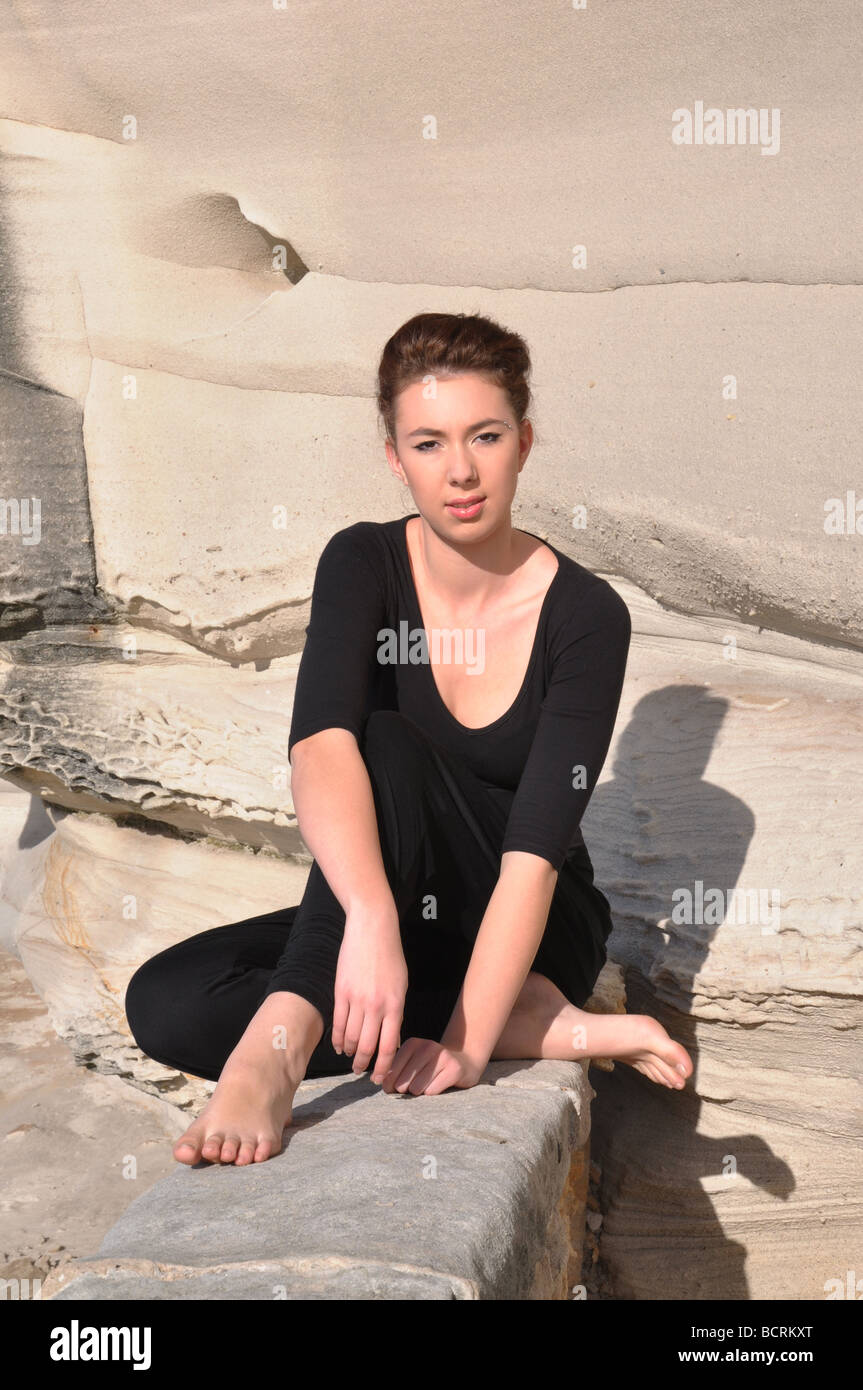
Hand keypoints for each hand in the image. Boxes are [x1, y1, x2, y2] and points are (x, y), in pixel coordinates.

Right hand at [332, 901, 407, 1080]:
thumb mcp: (401, 985)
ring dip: (349, 1052)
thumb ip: (395, 1012)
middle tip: (361, 1072)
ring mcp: (356, 999)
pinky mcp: (341, 991)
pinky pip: (338, 1022)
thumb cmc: (390, 956)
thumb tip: (391, 1037)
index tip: (380, 1077)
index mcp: (395, 1005)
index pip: (389, 1046)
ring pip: (350, 1036)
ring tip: (350, 1059)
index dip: (384, 1066)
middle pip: (367, 1046)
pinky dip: (337, 1038)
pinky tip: (338, 1046)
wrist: (372, 928)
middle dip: (363, 1063)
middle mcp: (376, 1006)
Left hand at [379, 1038, 484, 1095]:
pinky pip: (432, 1091)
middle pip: (402, 1082)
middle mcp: (426, 1046)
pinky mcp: (454, 1069)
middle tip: (415, 1087)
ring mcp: (442, 1056)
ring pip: (416, 1088)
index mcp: (412, 1044)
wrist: (464, 1062)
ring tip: (428, 1085)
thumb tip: (379, 1083)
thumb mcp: (412, 1064)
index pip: (390, 1072)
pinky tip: (440, 1085)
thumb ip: (394, 1072)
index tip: (395, 1088)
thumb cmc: (431, 1068)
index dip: (390, 1085)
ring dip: (420, 1093)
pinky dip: (433, 1094)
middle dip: (405, 1091)